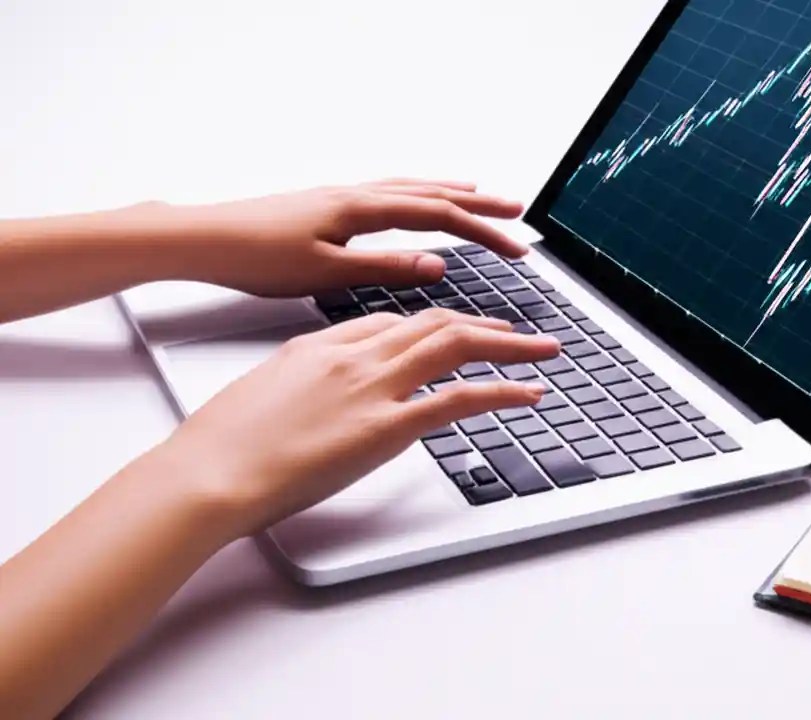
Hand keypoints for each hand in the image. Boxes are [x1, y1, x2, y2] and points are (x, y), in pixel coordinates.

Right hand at [161, 309, 559, 537]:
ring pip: (456, 346)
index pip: (391, 320)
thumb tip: (316, 398)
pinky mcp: (386, 427)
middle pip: (434, 322)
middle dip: (483, 323)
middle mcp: (353, 357)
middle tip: (515, 330)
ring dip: (508, 344)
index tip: (457, 327)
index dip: (433, 321)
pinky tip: (526, 393)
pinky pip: (458, 398)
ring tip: (541, 349)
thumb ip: (301, 385)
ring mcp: (372, 388)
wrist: (209, 471)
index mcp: (320, 345)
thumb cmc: (222, 444)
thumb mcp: (263, 393)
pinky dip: (501, 391)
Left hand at [170, 178, 526, 296]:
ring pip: (410, 188)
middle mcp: (356, 195)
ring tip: (479, 198)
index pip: (439, 216)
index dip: (483, 231)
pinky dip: (416, 196)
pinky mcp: (327, 206)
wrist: (203, 237)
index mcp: (361, 209)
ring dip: (450, 194)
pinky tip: (414, 206)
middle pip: (432, 193)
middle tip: (518, 213)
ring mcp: (341, 197)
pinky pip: (388, 194)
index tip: (516, 248)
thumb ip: (384, 267)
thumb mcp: (325, 271)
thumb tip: (438, 264)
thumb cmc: (255, 255)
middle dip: (479, 205)